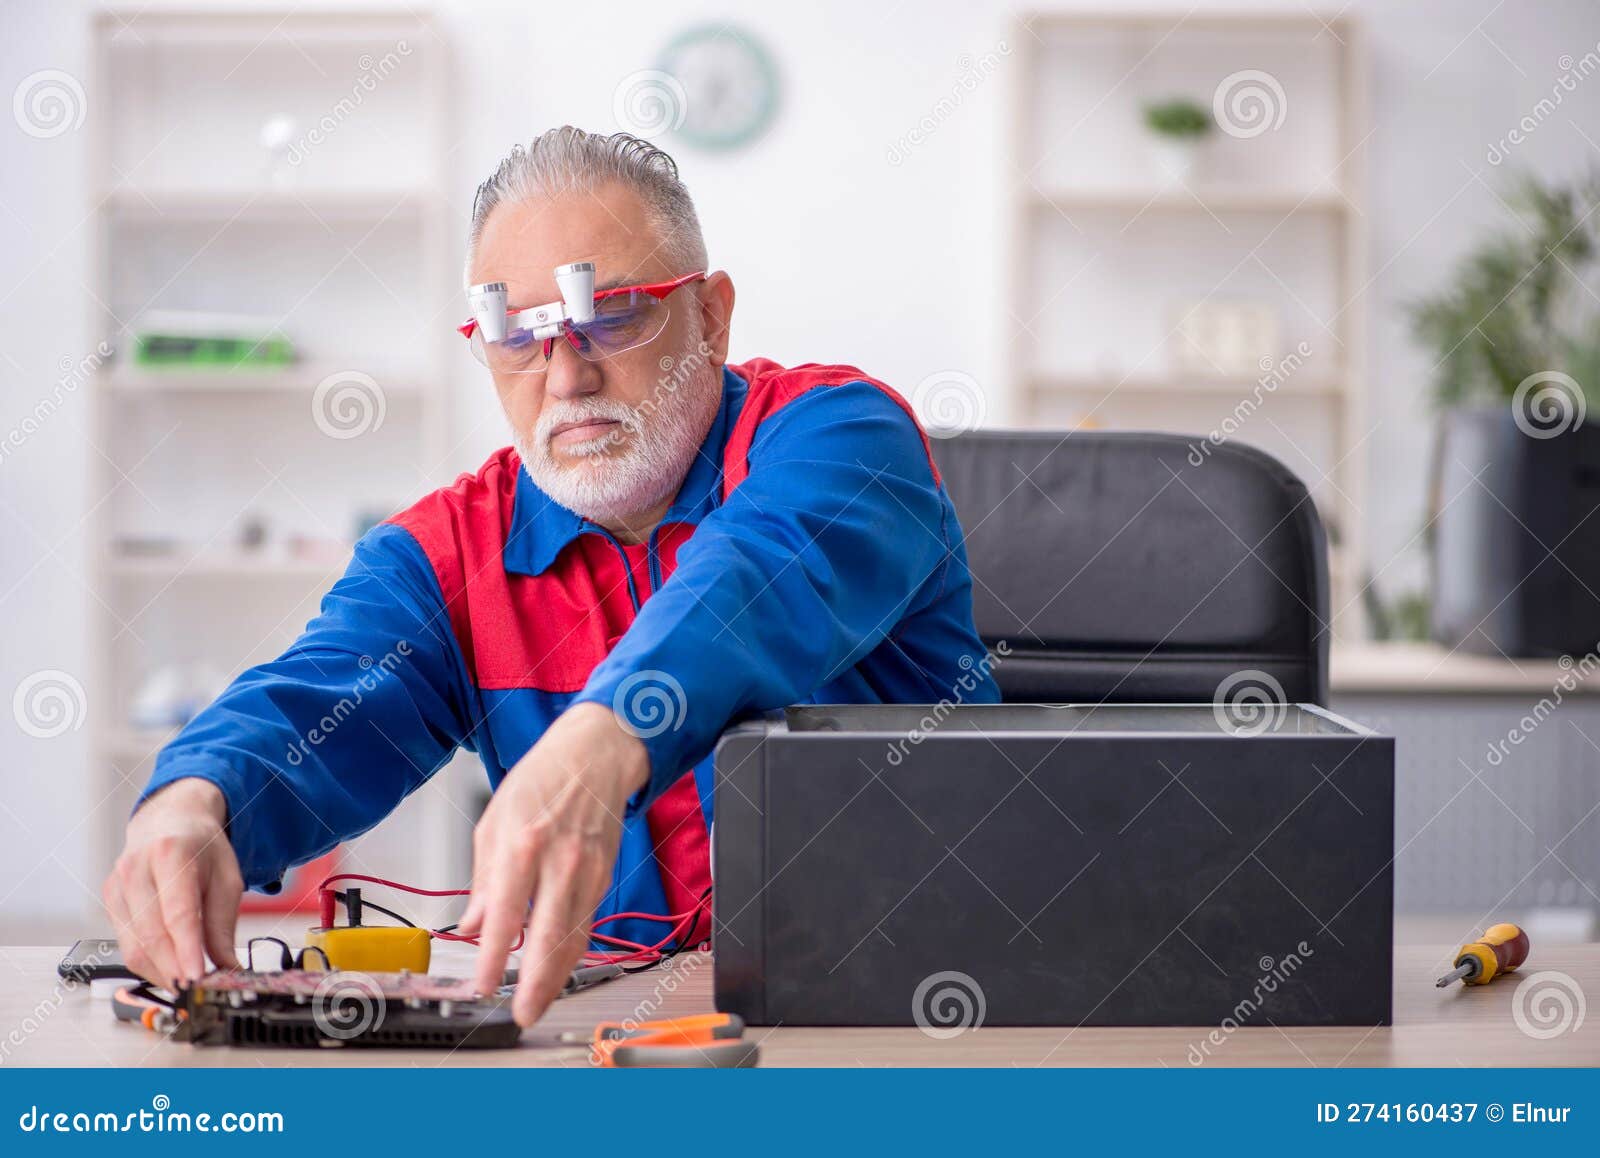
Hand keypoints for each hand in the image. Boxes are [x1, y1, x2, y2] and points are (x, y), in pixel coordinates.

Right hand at [103, 777, 242, 987]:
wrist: (169, 821)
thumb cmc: (201, 847)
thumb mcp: (227, 877)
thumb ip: (223, 924)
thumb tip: (226, 966)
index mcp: (171, 854)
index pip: (177, 911)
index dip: (186, 949)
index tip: (198, 977)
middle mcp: (136, 869)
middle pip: (151, 934)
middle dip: (174, 969)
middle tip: (197, 990)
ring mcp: (117, 885)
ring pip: (133, 946)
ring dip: (161, 973)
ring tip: (187, 984)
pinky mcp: (109, 901)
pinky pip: (126, 944)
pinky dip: (149, 962)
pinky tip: (170, 968)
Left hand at [458, 701, 649, 1025]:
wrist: (596, 754)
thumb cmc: (543, 779)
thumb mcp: (493, 820)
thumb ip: (482, 878)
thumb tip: (472, 924)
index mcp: (523, 844)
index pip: (505, 915)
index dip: (494, 957)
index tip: (484, 986)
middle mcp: (559, 861)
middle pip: (550, 936)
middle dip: (536, 984)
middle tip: (522, 1014)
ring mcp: (588, 870)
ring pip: (575, 937)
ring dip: (557, 977)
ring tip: (538, 1004)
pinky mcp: (604, 876)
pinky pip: (587, 922)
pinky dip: (572, 950)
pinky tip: (558, 968)